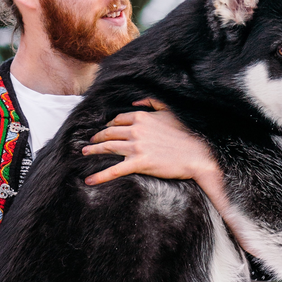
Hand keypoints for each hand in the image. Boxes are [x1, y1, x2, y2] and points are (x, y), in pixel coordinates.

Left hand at [82, 99, 216, 185]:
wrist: (197, 154)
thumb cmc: (186, 133)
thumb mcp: (169, 111)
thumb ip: (151, 103)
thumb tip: (135, 101)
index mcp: (141, 116)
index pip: (117, 120)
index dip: (108, 126)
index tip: (102, 131)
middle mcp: (136, 130)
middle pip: (109, 133)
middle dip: (97, 138)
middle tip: (88, 143)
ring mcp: (136, 146)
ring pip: (107, 147)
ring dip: (93, 151)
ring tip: (84, 154)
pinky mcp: (139, 163)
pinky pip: (114, 170)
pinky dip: (100, 176)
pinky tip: (89, 180)